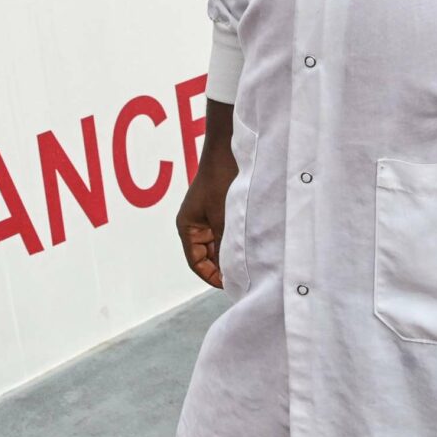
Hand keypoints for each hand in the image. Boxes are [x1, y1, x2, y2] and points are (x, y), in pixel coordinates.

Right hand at [175, 135, 236, 288]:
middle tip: (243, 280)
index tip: (230, 286)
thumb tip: (230, 270)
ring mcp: (207, 218)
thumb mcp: (223, 217)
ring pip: (217, 246)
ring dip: (230, 255)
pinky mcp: (220, 211)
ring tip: (248, 266)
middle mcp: (194, 224)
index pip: (196, 262)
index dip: (211, 277)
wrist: (229, 151)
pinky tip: (250, 248)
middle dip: (222, 268)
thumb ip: (224, 243)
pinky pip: (225, 234)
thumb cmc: (221, 180)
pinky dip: (235, 242)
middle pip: (206, 256)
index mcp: (187, 227)